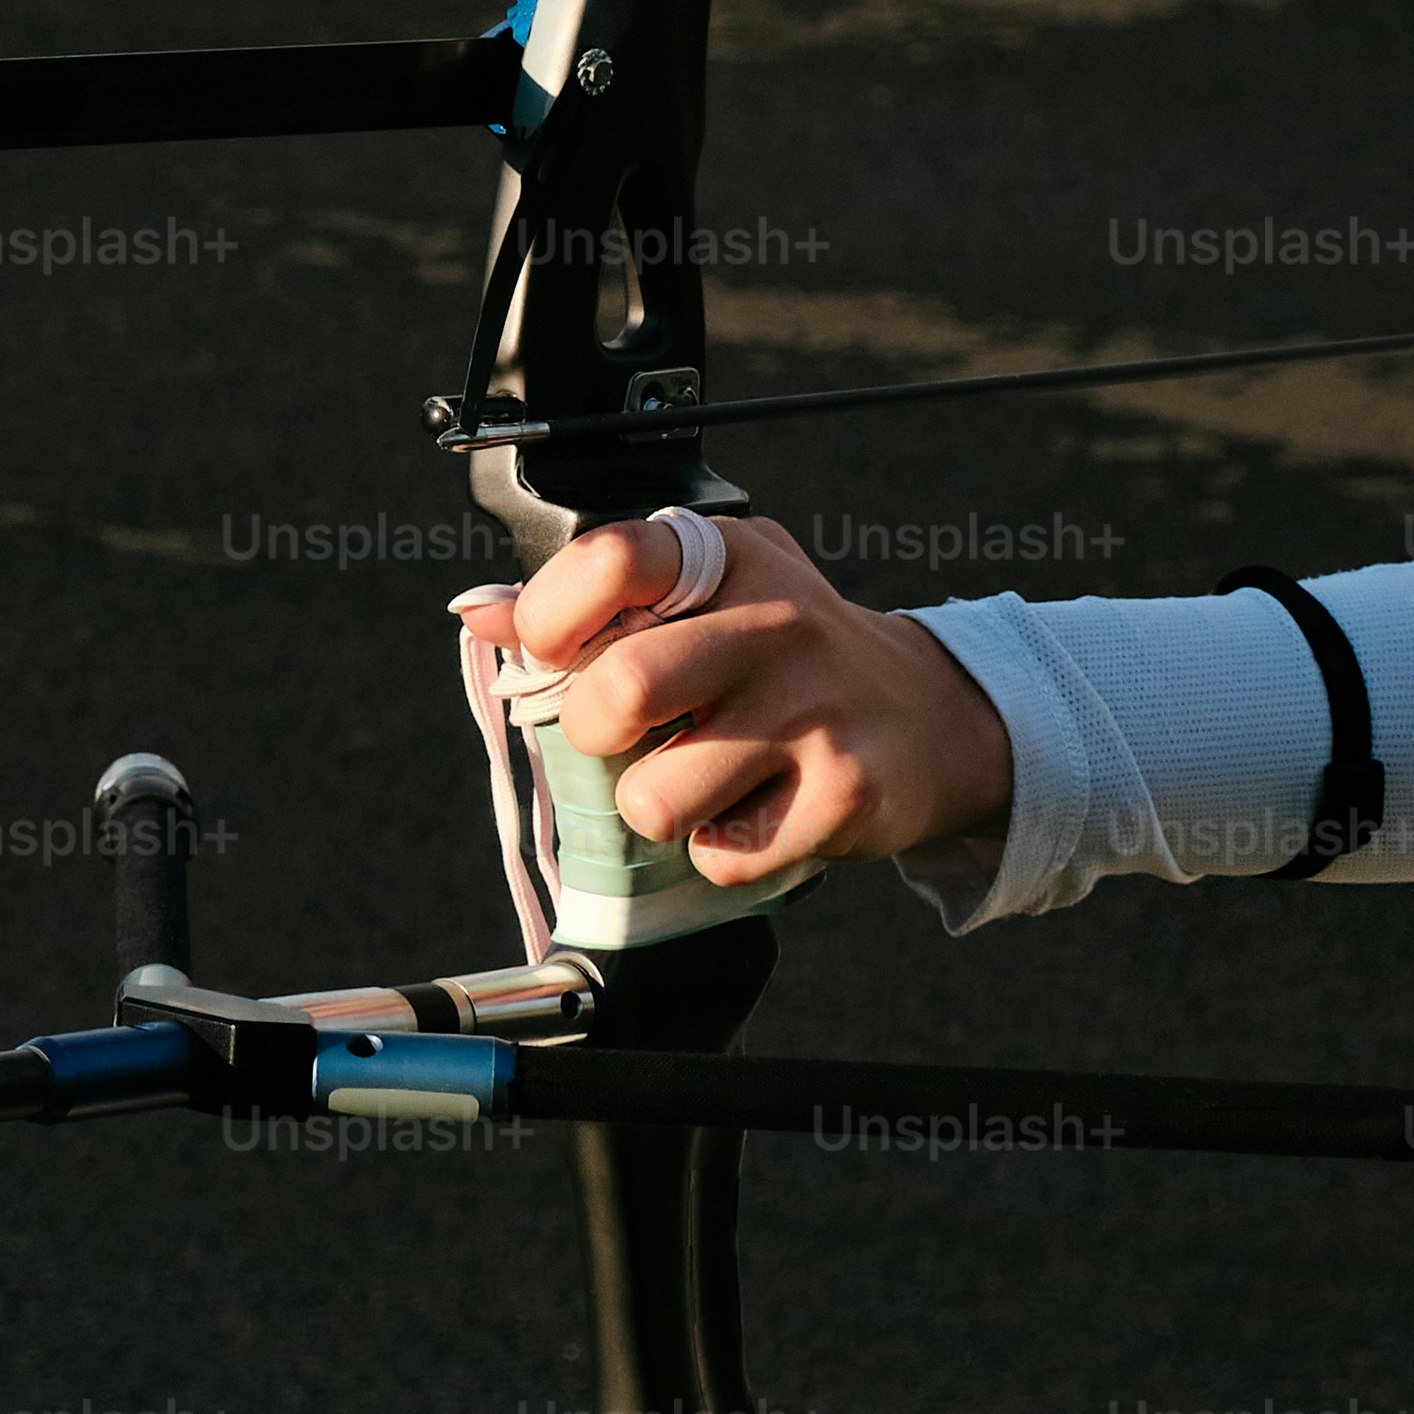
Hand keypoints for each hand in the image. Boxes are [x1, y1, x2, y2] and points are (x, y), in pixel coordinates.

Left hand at [503, 513, 1013, 888]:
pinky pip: (719, 855)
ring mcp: (813, 708)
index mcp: (727, 559)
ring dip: (660, 809)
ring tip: (705, 780)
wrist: (933, 720)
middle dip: (598, 736)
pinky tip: (761, 811)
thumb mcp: (710, 600)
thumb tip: (480, 612)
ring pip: (654, 798)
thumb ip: (600, 603)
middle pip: (618, 692)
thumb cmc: (793, 662)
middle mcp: (776, 620)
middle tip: (636, 737)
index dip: (550, 619)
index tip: (556, 654)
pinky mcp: (843, 792)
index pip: (608, 560)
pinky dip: (722, 851)